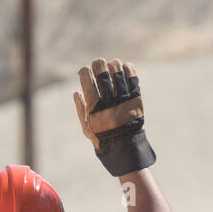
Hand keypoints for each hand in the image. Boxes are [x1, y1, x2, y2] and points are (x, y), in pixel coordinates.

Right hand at [73, 57, 156, 176]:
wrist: (124, 147)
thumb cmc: (102, 137)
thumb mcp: (86, 127)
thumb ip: (81, 109)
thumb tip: (76, 92)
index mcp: (94, 107)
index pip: (86, 78)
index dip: (84, 71)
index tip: (85, 73)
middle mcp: (108, 100)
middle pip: (101, 69)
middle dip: (97, 64)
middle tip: (98, 66)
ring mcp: (123, 98)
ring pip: (117, 68)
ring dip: (112, 65)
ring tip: (111, 68)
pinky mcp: (135, 97)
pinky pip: (132, 75)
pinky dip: (127, 68)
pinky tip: (123, 71)